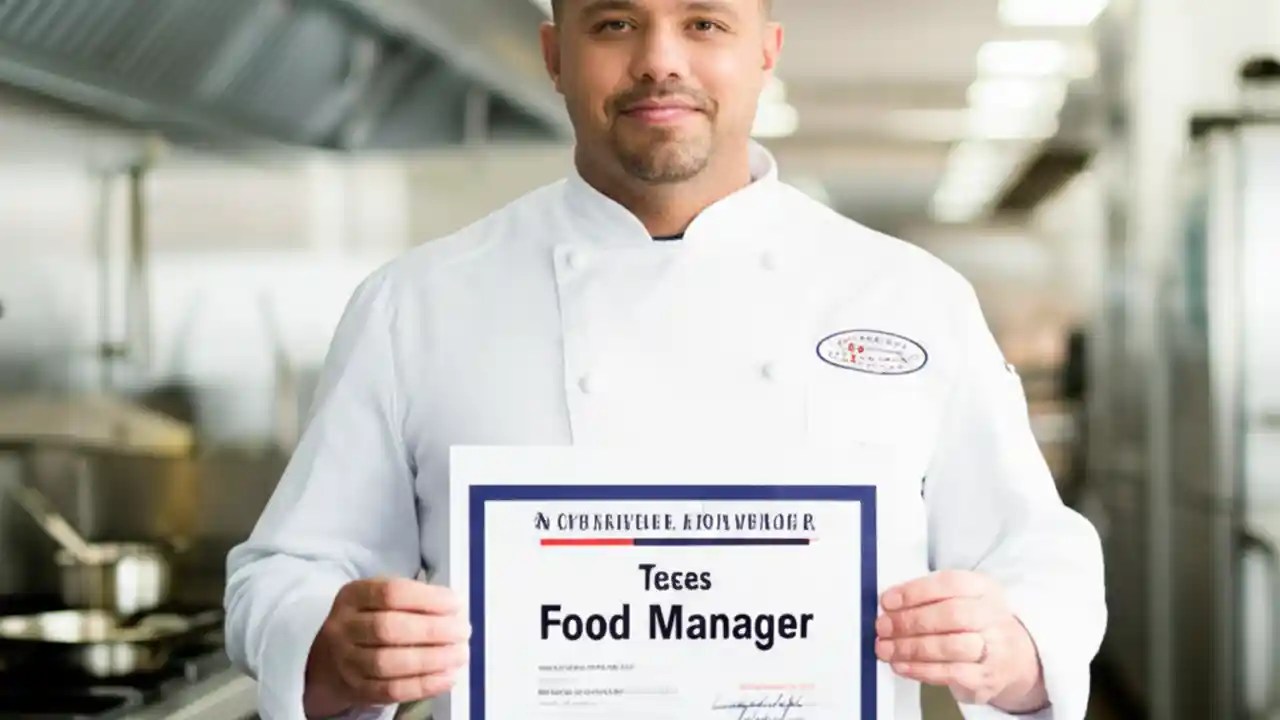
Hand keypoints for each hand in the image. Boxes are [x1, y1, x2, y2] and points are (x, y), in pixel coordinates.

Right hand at [303, 578, 470, 716]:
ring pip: (388, 663)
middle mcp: (343, 627)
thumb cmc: (370, 619)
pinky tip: (448, 676)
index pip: (391, 593)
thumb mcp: (381, 597)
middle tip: (463, 631)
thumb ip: (414, 598)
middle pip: (388, 629)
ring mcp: (346, 661)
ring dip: (432, 660)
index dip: (428, 599)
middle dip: (433, 631)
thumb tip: (455, 608)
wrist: (331, 658)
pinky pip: (390, 691)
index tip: (457, 604)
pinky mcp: (356, 690)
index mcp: (353, 595)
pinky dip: (424, 685)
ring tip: (460, 654)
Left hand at [874, 570, 1047, 712]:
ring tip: (886, 648)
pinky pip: (951, 673)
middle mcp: (993, 615)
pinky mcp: (986, 677)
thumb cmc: (975, 624)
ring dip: (911, 648)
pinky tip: (902, 665)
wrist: (1012, 658)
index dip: (915, 592)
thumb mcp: (958, 599)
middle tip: (883, 627)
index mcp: (983, 588)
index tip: (888, 601)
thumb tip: (888, 605)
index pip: (950, 583)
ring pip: (951, 646)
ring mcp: (994, 648)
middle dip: (910, 621)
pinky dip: (920, 669)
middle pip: (952, 615)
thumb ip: (926, 599)